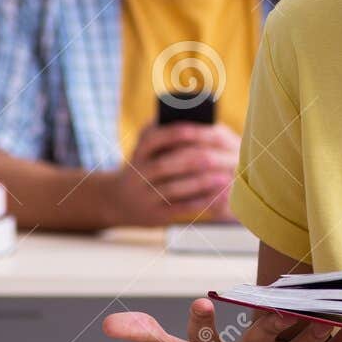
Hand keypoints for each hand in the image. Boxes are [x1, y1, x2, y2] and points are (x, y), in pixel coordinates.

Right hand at [99, 122, 239, 227]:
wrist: (119, 201)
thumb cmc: (148, 166)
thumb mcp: (150, 148)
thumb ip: (170, 135)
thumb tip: (205, 126)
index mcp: (139, 151)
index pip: (154, 139)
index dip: (177, 134)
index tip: (201, 130)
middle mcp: (137, 174)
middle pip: (164, 165)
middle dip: (192, 160)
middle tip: (216, 157)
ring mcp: (143, 196)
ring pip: (172, 188)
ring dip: (199, 183)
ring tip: (223, 178)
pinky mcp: (154, 215)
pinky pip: (178, 208)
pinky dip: (199, 202)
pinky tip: (217, 197)